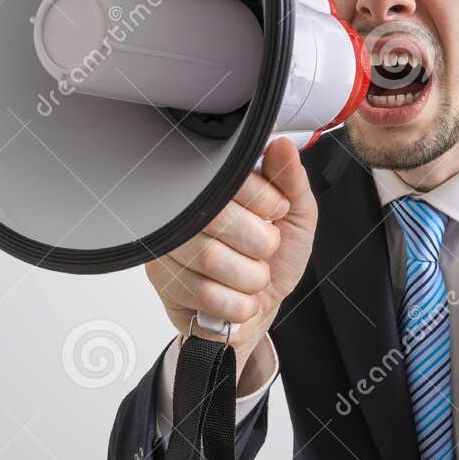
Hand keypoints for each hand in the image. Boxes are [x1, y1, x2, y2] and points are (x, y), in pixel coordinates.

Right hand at [143, 137, 318, 362]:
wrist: (258, 312)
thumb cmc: (275, 261)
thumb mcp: (295, 217)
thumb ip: (291, 182)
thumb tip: (282, 147)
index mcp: (215, 185)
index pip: (226, 175)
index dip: (261, 196)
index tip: (277, 210)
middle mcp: (185, 209)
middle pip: (216, 218)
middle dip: (259, 243)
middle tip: (266, 249)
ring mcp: (169, 244)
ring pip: (208, 257)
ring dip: (249, 276)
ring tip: (254, 277)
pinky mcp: (162, 281)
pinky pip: (201, 292)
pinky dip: (236, 302)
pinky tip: (239, 298)